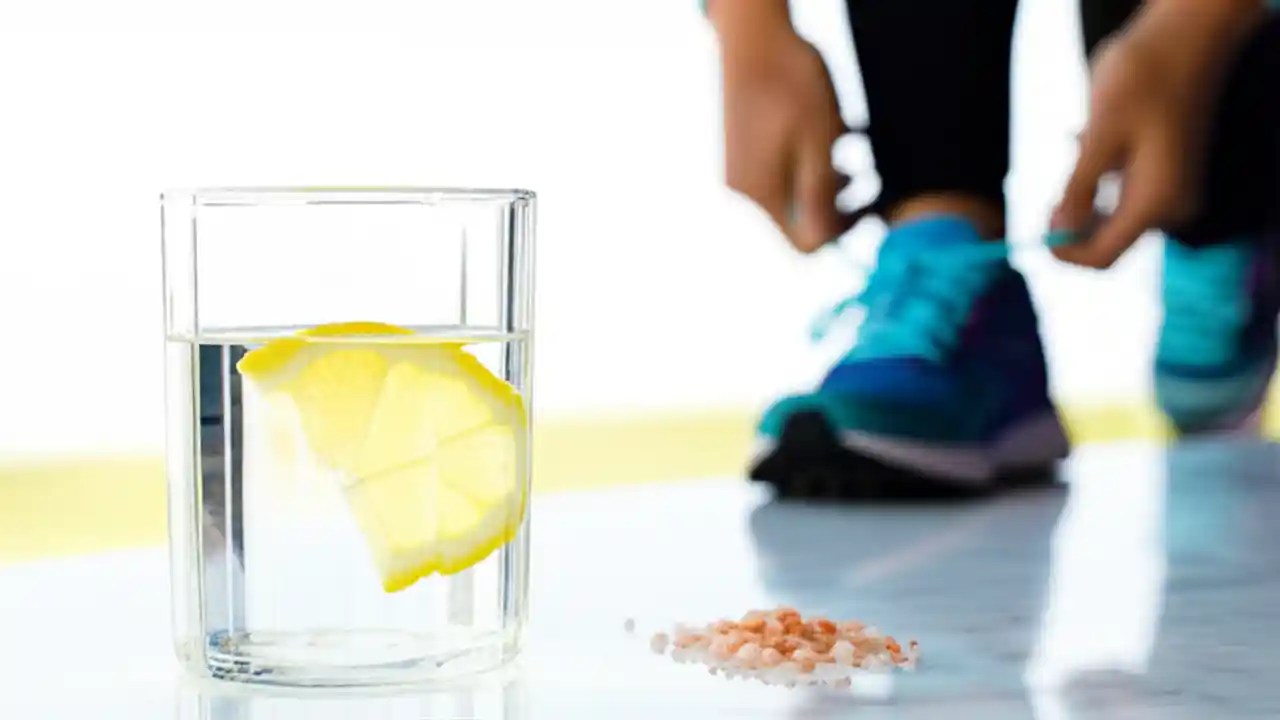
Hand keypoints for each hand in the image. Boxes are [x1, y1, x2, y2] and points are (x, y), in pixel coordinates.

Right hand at [718, 27, 850, 252]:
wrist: (754, 35)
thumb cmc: (791, 82)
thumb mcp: (819, 140)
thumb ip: (821, 195)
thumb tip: (826, 243)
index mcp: (762, 194)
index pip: (805, 243)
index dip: (843, 231)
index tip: (869, 202)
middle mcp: (745, 190)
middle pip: (799, 221)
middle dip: (836, 204)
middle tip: (862, 173)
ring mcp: (741, 170)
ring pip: (792, 195)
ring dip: (825, 180)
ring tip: (847, 149)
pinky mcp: (743, 152)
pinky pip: (781, 174)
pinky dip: (807, 162)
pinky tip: (824, 134)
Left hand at [1052, 1, 1262, 268]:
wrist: (1185, 38)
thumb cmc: (1141, 80)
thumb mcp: (1099, 137)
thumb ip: (1078, 190)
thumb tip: (1059, 233)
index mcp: (1154, 202)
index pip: (1102, 257)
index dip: (1063, 253)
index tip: (1033, 232)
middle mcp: (1169, 206)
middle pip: (1106, 240)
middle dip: (1071, 223)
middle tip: (1048, 190)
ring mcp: (1172, 191)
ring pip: (1111, 216)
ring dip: (1083, 195)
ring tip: (1079, 147)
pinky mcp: (1167, 175)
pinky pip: (1123, 195)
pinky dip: (1099, 179)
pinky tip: (1092, 141)